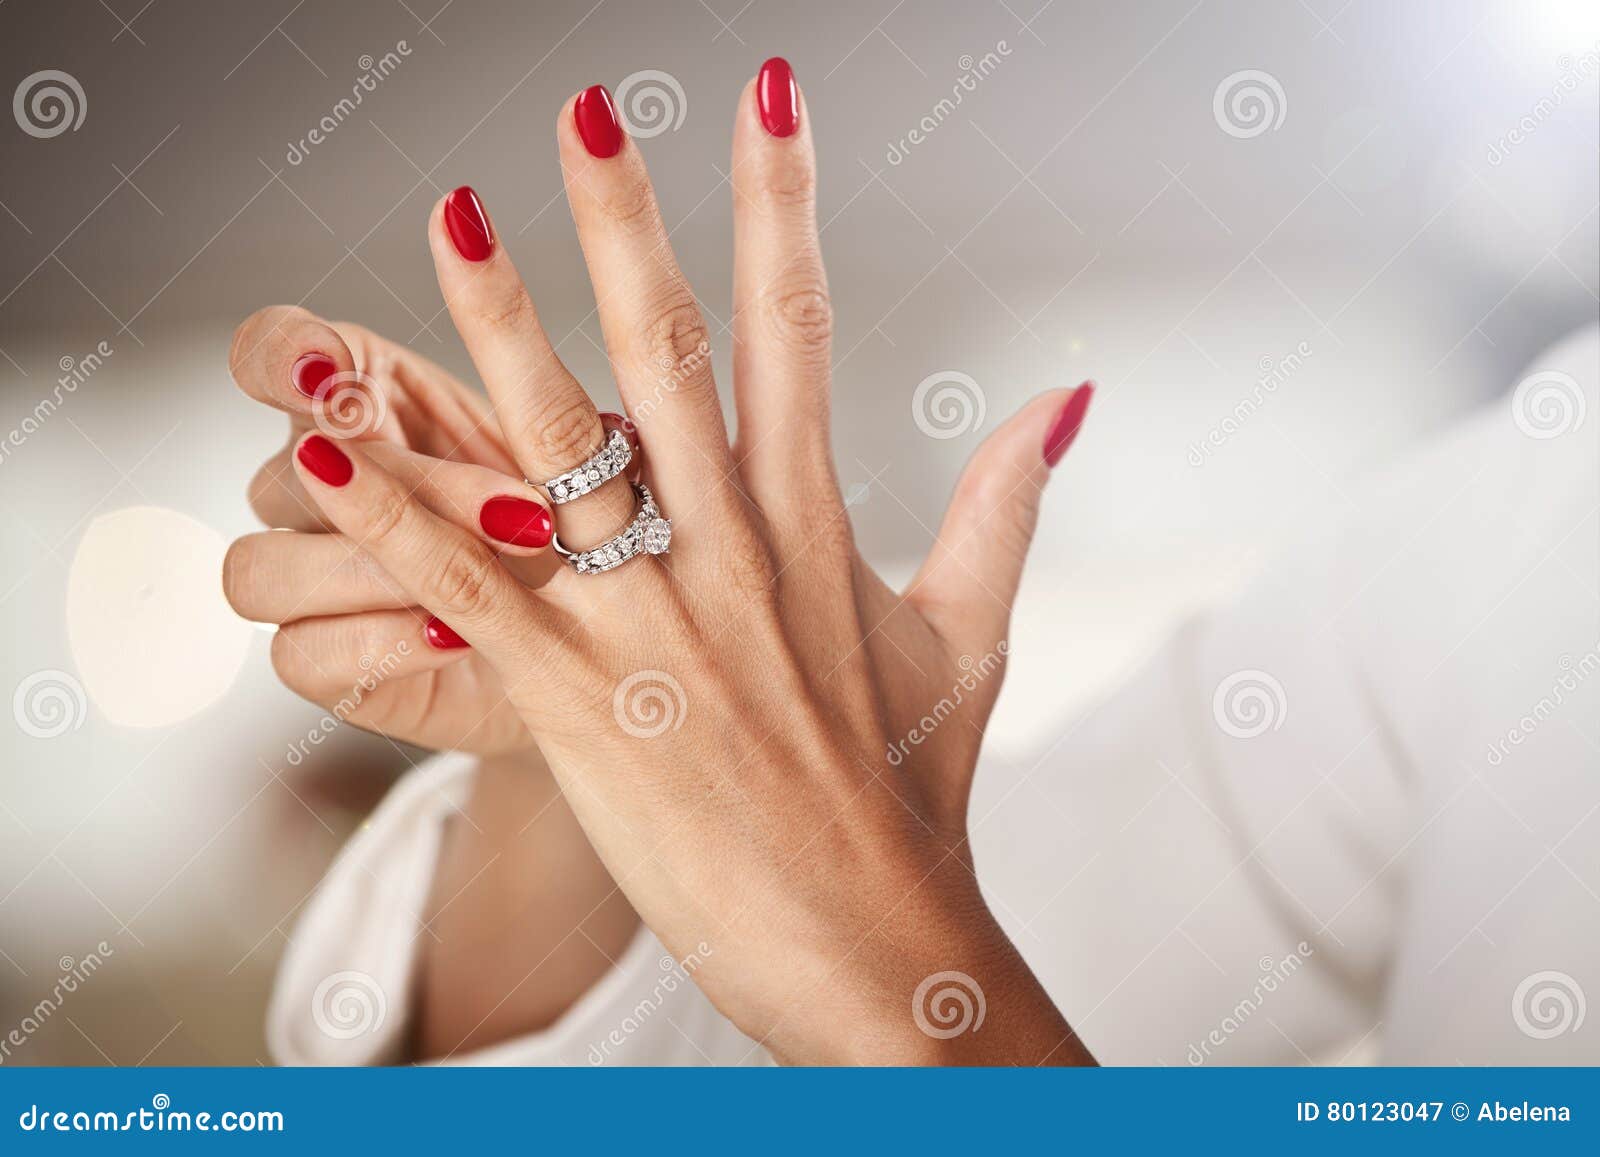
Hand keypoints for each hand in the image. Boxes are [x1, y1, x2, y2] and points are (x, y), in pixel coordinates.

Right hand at [223, 313, 580, 753]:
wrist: (592, 636)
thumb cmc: (564, 521)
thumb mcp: (553, 451)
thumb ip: (503, 402)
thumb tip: (454, 408)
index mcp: (363, 400)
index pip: (268, 352)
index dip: (279, 354)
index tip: (326, 371)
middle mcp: (314, 480)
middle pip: (293, 474)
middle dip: (405, 492)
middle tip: (519, 517)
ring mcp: (303, 572)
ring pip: (263, 569)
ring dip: (375, 575)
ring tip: (482, 588)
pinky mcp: (316, 658)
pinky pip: (297, 653)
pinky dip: (381, 644)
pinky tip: (454, 639)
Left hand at [274, 66, 1094, 1063]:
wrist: (882, 946)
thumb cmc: (916, 795)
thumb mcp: (971, 636)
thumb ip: (1008, 502)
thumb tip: (1070, 394)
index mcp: (819, 529)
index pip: (799, 331)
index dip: (781, 201)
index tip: (767, 93)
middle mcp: (734, 556)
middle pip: (670, 356)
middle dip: (626, 223)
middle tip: (584, 110)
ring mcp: (654, 629)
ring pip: (558, 449)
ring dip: (491, 329)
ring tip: (447, 213)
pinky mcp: (581, 708)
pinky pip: (466, 593)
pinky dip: (394, 512)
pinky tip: (324, 443)